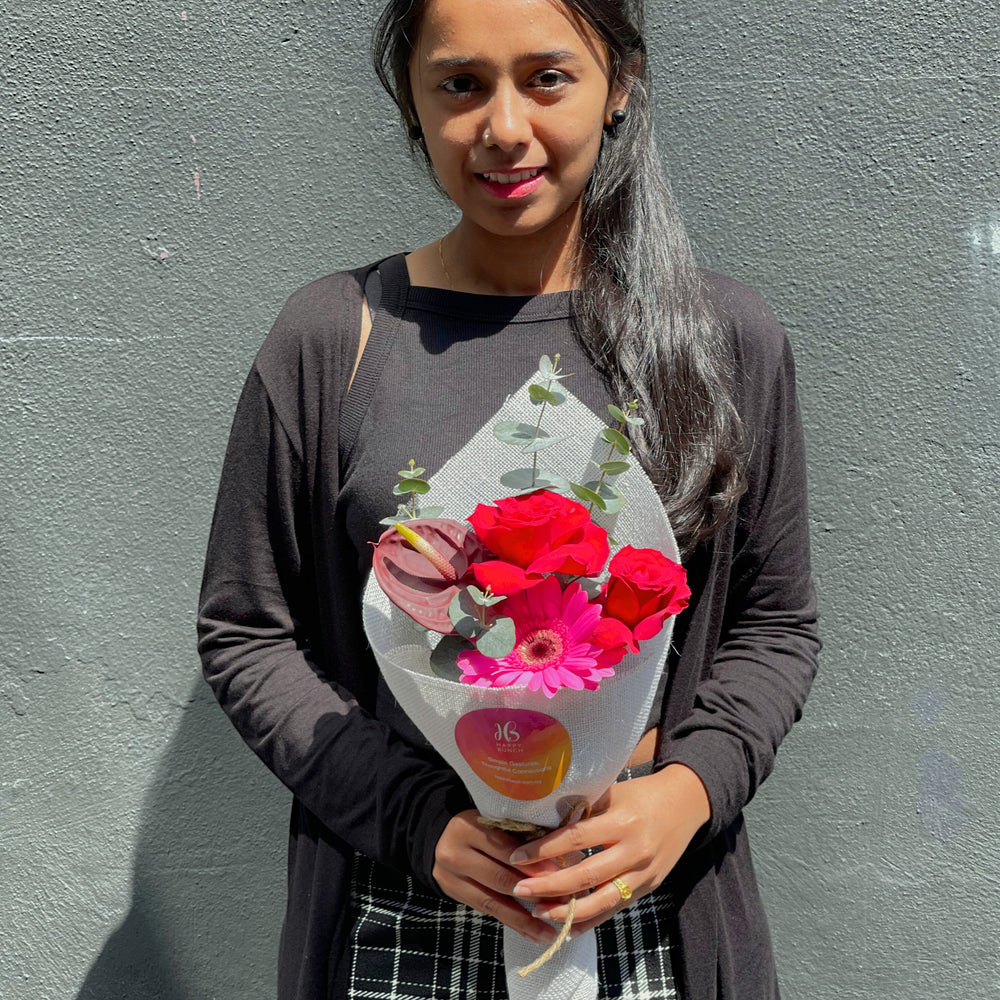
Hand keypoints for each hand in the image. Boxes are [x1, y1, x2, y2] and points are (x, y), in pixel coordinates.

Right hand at [433, 809, 560, 945]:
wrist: (441, 838)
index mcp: (468, 828)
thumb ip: (520, 836)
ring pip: (493, 902)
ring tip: (550, 933)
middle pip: (499, 877)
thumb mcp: (494, 821)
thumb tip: (564, 858)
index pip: (505, 848)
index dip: (532, 862)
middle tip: (562, 903)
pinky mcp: (454, 896)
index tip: (559, 874)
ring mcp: (451, 878)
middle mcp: (455, 854)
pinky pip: (488, 912)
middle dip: (534, 892)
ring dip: (525, 920)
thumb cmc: (480, 827)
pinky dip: (512, 923)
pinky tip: (532, 934)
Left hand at [505, 764, 710, 933]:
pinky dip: (591, 919)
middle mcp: (634, 850)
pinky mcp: (648, 887)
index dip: (544, 850)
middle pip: (585, 875)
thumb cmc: (641, 794)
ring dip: (567, 911)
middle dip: (549, 886)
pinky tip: (568, 926)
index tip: (517, 857)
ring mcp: (644, 873)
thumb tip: (540, 818)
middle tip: (518, 890)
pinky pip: (616, 908)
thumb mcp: (612, 792)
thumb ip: (583, 807)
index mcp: (622, 821)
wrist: (686, 804)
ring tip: (538, 912)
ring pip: (601, 900)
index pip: (575, 838)